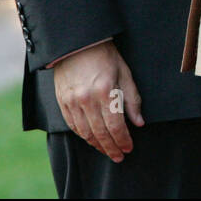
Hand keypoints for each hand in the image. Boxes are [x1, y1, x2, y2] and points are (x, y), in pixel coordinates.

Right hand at [52, 40, 143, 161]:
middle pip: (100, 133)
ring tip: (107, 151)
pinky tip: (91, 140)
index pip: (116, 125)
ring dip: (97, 145)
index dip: (123, 140)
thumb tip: (139, 122)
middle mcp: (87, 99)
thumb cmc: (106, 57)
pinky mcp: (62, 102)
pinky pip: (73, 125)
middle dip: (111, 147)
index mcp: (106, 91)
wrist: (78, 44)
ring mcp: (72, 102)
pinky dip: (83, 135)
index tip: (129, 148)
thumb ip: (132, 100)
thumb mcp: (125, 74)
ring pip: (85, 132)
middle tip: (119, 156)